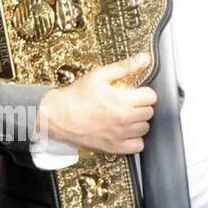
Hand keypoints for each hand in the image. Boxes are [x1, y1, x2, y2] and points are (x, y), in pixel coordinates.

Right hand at [37, 54, 155, 154]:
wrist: (56, 117)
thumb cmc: (75, 97)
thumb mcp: (98, 76)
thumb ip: (124, 68)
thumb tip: (143, 59)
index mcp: (121, 100)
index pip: (151, 97)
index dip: (144, 92)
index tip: (136, 92)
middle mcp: (123, 119)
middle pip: (149, 112)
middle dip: (140, 105)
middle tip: (128, 103)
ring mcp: (120, 136)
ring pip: (145, 129)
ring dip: (138, 122)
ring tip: (124, 116)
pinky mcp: (115, 148)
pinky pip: (138, 146)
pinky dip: (134, 139)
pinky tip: (124, 131)